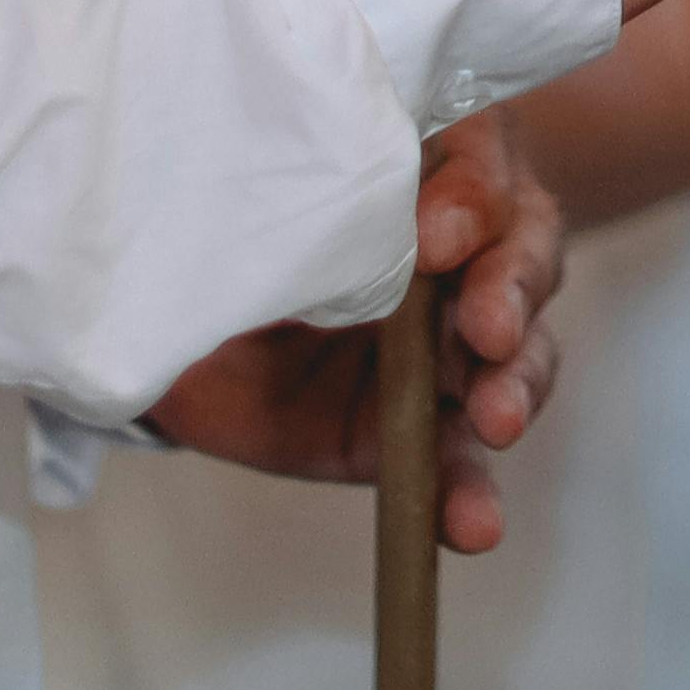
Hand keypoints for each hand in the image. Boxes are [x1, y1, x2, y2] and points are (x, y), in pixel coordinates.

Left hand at [139, 107, 568, 554]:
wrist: (170, 314)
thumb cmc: (223, 220)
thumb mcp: (249, 191)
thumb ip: (288, 200)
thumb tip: (293, 223)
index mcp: (423, 170)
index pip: (478, 167)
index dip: (469, 200)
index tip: (432, 238)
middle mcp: (455, 256)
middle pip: (520, 259)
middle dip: (508, 294)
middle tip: (488, 328)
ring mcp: (442, 351)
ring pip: (517, 359)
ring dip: (513, 388)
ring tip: (495, 420)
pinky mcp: (413, 435)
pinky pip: (458, 465)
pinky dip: (469, 496)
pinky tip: (474, 523)